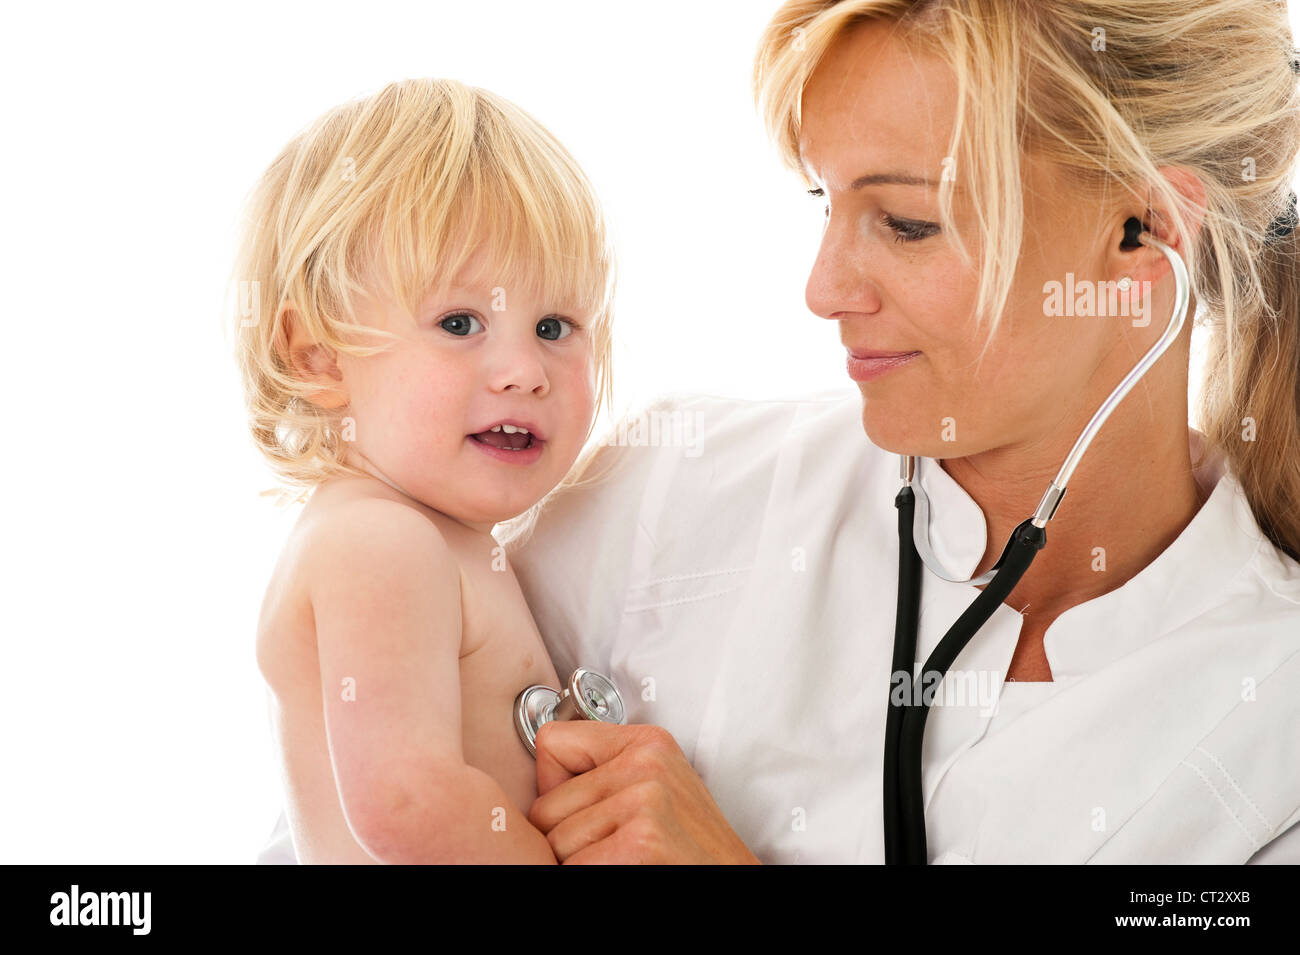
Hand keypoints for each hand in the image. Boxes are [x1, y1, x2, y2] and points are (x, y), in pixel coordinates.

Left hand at [527, 722, 760, 863]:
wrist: (732, 878)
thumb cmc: (689, 847)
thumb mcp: (655, 788)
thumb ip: (603, 772)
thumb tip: (533, 779)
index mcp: (648, 742)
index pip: (552, 741)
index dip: (554, 784)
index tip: (586, 807)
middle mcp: (647, 764)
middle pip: (545, 804)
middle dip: (565, 835)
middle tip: (612, 846)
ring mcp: (644, 801)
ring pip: (553, 843)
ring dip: (579, 861)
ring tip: (623, 859)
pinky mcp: (639, 842)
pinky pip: (570, 867)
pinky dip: (590, 875)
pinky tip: (625, 869)